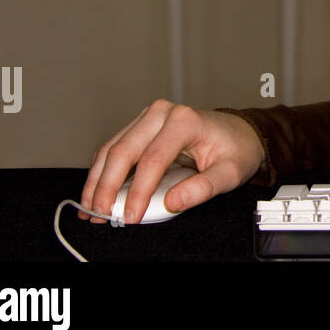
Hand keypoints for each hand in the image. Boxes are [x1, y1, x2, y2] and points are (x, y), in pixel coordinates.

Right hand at [80, 99, 265, 224]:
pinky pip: (113, 150)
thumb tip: (174, 202)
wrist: (238, 133)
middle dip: (107, 186)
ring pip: (111, 149)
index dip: (138, 191)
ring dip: (97, 181)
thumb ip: (203, 188)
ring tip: (90, 209)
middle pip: (124, 151)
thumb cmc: (234, 149)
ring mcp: (148, 118)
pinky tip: (95, 194)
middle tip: (101, 215)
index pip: (153, 159)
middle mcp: (162, 113)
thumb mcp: (229, 172)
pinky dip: (101, 173)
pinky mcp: (139, 127)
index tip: (131, 216)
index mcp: (185, 121)